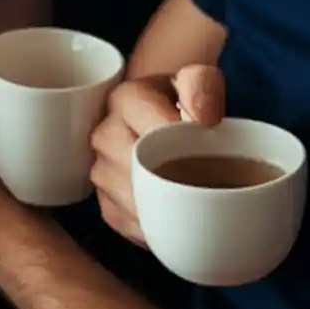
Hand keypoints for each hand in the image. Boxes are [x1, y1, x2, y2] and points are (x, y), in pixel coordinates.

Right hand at [90, 66, 225, 245]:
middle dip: (179, 183)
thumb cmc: (183, 101)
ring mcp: (100, 172)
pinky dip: (156, 228)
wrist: (160, 116)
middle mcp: (103, 135)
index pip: (155, 131)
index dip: (185, 148)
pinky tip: (176, 219)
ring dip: (167, 209)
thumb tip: (201, 119)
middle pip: (144, 172)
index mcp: (125, 100)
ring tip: (197, 203)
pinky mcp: (106, 204)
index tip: (208, 153)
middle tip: (209, 185)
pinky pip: (131, 225)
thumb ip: (203, 86)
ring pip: (135, 203)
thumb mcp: (199, 80)